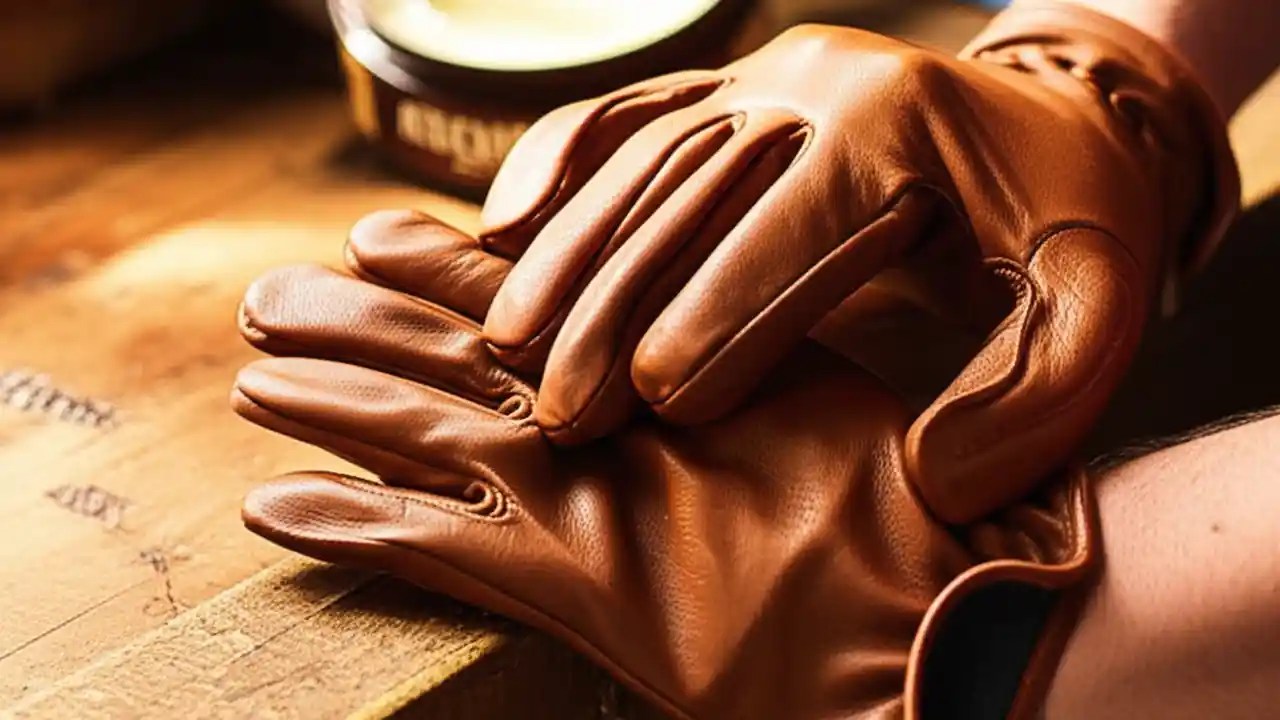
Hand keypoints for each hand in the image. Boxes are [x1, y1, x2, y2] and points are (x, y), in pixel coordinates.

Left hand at [233, 217, 1095, 719]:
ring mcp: (578, 499)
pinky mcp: (568, 587)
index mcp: (662, 358)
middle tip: (271, 293)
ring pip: (415, 431)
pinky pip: (425, 550)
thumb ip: (752, 367)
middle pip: (445, 353)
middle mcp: (607, 416)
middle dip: (353, 321)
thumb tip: (701, 351)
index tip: (377, 236)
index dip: (442, 267)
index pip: (524, 299)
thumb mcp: (826, 405)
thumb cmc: (913, 511)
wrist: (944, 606)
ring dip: (325, 399)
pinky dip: (344, 527)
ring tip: (252, 373)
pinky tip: (270, 510)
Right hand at [475, 3, 1238, 522]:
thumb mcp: (1103, 299)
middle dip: (615, 307)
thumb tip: (929, 478)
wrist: (1057, 121)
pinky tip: (502, 221)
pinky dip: (558, 162)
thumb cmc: (1073, 218)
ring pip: (638, 161)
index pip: (794, 229)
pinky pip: (628, 112)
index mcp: (902, 134)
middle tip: (560, 410)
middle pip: (689, 200)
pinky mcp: (728, 87)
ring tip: (507, 345)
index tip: (657, 403)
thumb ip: (1040, 394)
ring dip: (567, 255)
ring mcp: (763, 78)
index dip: (723, 314)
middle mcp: (815, 90)